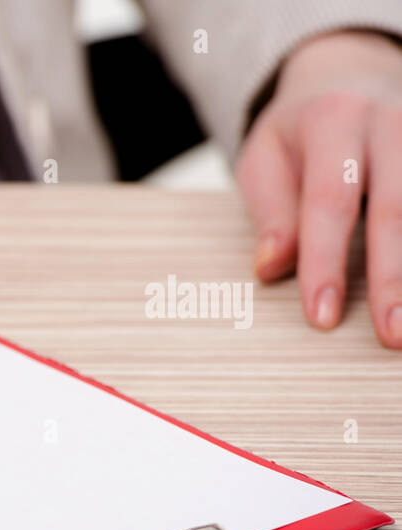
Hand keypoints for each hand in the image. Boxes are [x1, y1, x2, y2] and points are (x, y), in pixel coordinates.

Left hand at [237, 30, 401, 347]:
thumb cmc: (298, 131)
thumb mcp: (265, 159)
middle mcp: (391, 120)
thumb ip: (271, 213)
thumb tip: (270, 269)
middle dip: (394, 278)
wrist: (349, 72)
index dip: (326, 262)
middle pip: (397, 209)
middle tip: (391, 334)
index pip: (328, 201)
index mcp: (332, 119)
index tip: (323, 316)